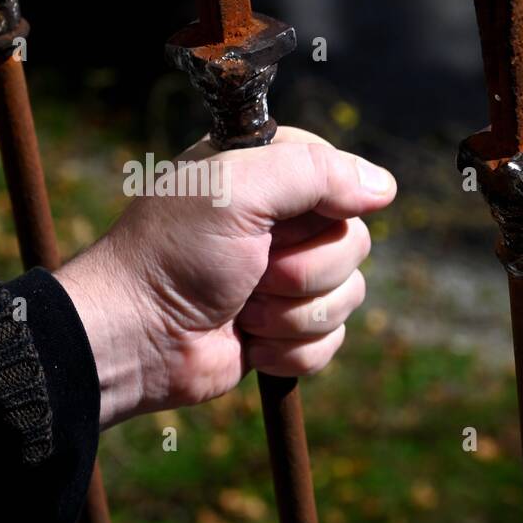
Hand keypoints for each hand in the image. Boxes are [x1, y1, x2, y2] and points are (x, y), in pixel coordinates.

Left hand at [56, 127, 395, 426]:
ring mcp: (289, 278)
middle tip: (254, 271)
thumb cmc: (172, 255)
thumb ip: (314, 172)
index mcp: (270, 174)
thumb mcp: (236, 190)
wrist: (137, 339)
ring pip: (351, 296)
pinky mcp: (290, 329)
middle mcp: (285, 223)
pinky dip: (291, 349)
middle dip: (305, 271)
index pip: (345, 177)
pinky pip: (332, 341)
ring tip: (244, 311)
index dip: (326, 204)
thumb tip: (385, 188)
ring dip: (294, 314)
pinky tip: (250, 342)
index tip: (279, 219)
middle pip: (356, 243)